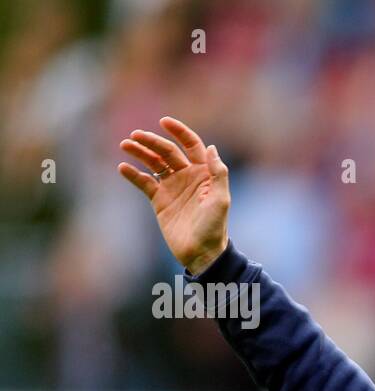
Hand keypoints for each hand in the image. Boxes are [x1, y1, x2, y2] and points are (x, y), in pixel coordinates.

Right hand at [117, 117, 230, 274]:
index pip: (191, 145)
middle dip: (152, 141)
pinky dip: (133, 174)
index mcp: (204, 173)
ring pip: (154, 163)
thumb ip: (218, 173)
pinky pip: (144, 182)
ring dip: (140, 152)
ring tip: (125, 145)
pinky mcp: (159, 200)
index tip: (164, 121)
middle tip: (134, 136)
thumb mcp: (221, 200)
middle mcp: (187, 176)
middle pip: (167, 151)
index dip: (179, 131)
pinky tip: (123, 167)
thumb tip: (211, 148)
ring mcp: (172, 187)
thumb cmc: (215, 227)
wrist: (201, 252)